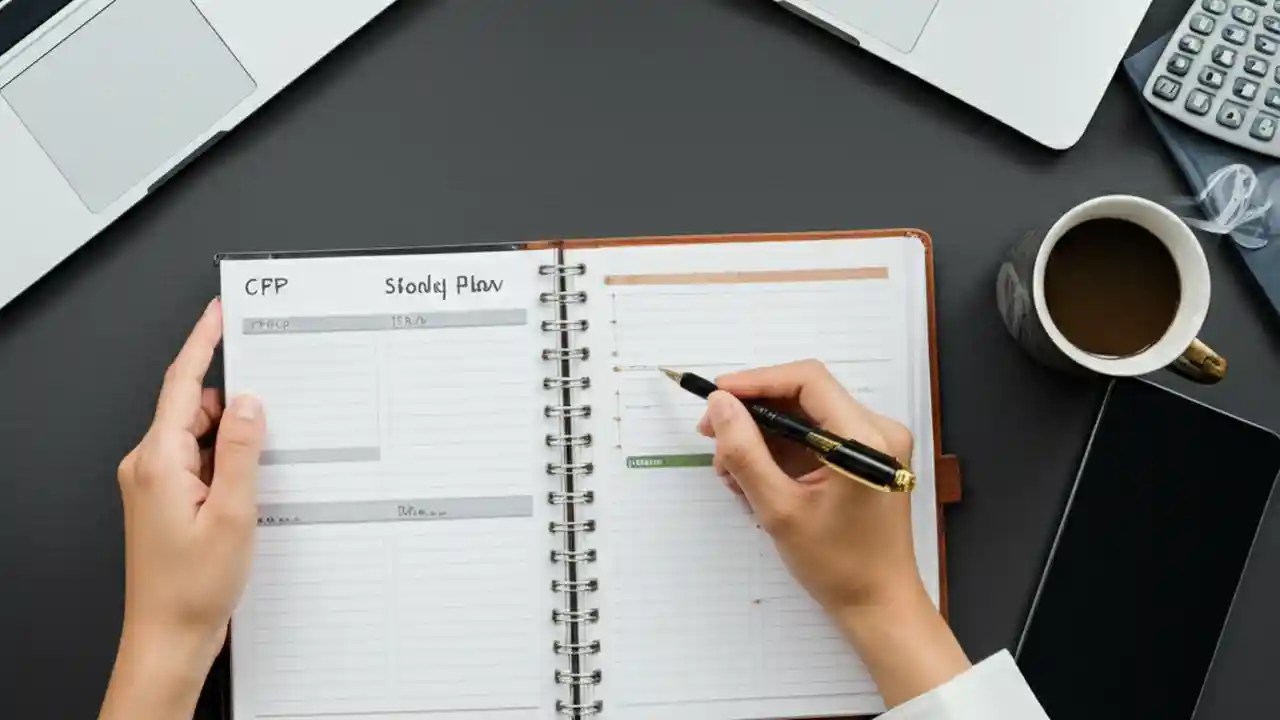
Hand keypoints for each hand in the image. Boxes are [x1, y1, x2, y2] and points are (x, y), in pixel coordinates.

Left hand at [100, 299, 265, 719]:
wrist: (168, 636)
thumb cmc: (192, 588)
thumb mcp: (234, 514)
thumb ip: (243, 451)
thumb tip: (252, 404)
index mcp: (158, 461)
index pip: (182, 384)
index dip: (203, 343)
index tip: (219, 314)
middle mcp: (148, 466)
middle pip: (195, 409)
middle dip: (235, 410)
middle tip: (275, 424)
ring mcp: (153, 483)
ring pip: (199, 437)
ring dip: (232, 445)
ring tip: (257, 484)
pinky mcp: (164, 500)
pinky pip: (197, 462)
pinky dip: (225, 465)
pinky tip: (246, 494)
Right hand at [697, 360, 968, 706]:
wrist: (880, 604)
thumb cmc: (839, 566)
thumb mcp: (780, 510)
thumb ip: (745, 453)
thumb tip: (720, 405)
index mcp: (866, 438)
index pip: (807, 381)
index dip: (757, 381)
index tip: (717, 396)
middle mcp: (878, 431)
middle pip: (804, 396)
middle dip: (754, 413)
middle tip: (713, 437)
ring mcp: (874, 444)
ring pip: (805, 417)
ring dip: (763, 436)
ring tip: (732, 471)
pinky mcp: (865, 458)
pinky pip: (815, 438)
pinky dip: (781, 451)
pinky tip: (755, 478)